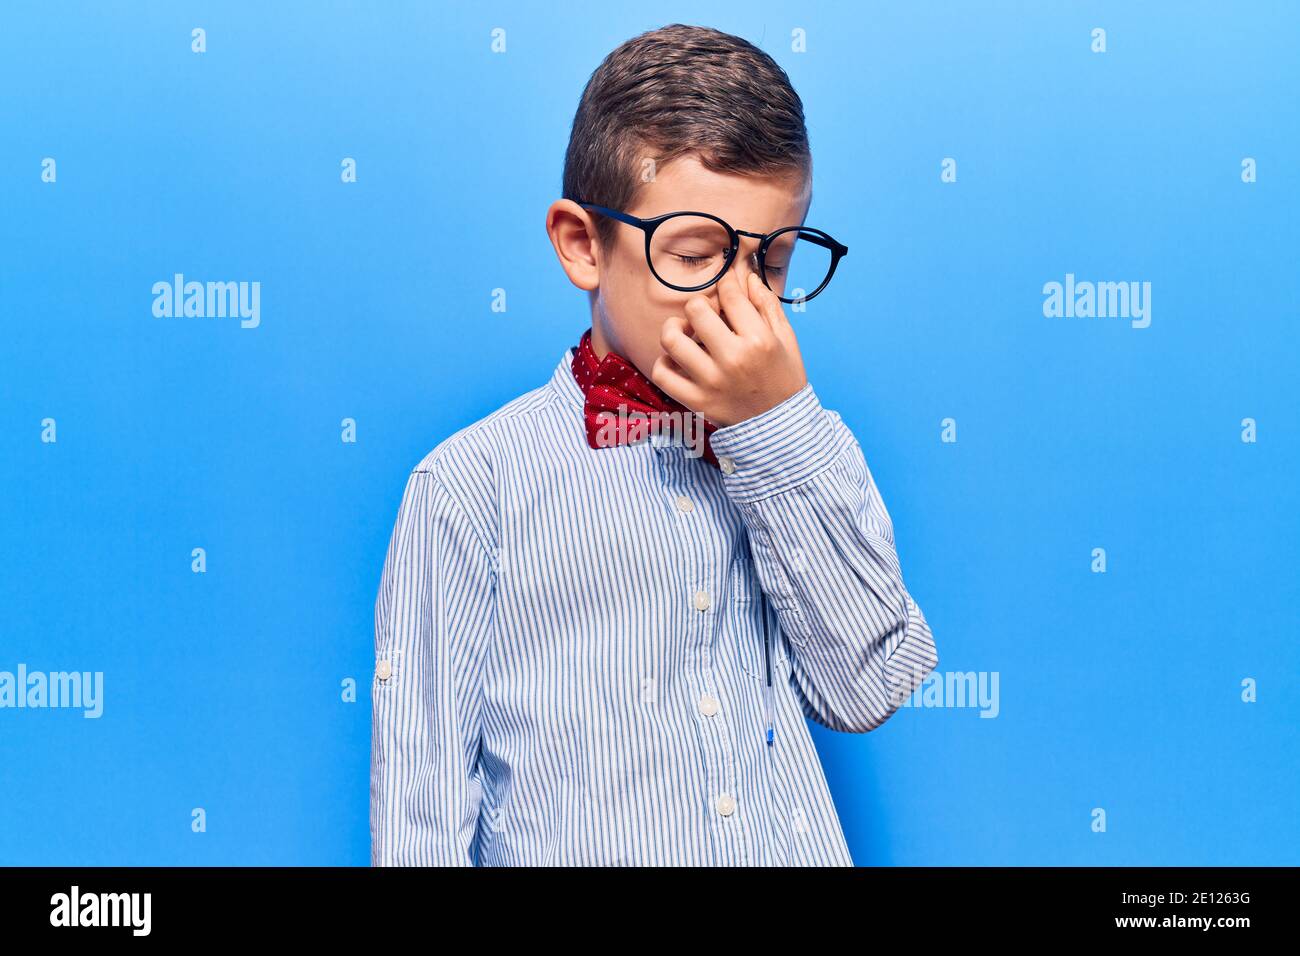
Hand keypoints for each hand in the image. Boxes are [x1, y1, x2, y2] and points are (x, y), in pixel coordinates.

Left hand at [649, 267, 807, 427]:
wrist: (780, 428)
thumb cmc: (784, 380)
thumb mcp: (786, 339)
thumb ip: (767, 306)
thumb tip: (748, 277)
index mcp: (758, 340)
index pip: (729, 294)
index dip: (726, 284)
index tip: (726, 290)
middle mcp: (732, 359)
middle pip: (695, 310)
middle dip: (699, 305)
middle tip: (705, 314)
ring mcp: (711, 381)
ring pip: (671, 339)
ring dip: (674, 329)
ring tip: (684, 333)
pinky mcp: (696, 401)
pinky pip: (662, 374)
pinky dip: (664, 362)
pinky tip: (677, 359)